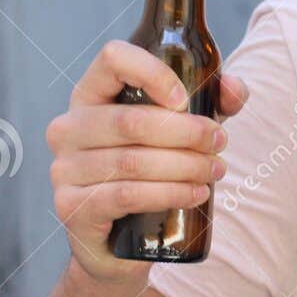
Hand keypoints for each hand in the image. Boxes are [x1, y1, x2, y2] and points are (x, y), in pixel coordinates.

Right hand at [46, 41, 248, 285]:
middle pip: (132, 120)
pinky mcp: (71, 206)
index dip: (153, 72)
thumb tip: (233, 90)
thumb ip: (214, 101)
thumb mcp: (185, 128)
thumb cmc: (152, 167)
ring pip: (134, 162)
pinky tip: (197, 193)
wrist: (120, 238)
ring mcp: (64, 168)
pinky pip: (127, 195)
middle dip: (188, 132)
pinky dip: (170, 193)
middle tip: (219, 144)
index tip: (186, 99)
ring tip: (216, 171)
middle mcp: (69, 127)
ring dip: (186, 166)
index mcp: (92, 94)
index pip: (113, 58)